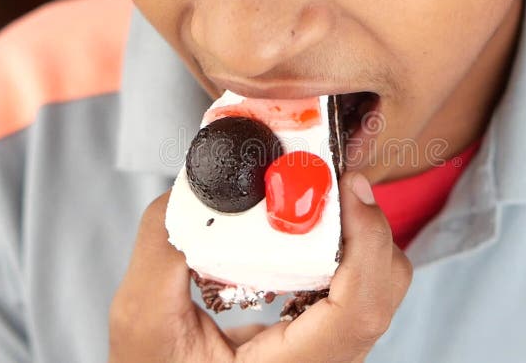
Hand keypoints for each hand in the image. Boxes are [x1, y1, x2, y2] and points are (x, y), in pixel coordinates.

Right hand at [108, 172, 412, 362]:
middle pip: (381, 291)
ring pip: (375, 286)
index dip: (367, 243)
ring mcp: (328, 352)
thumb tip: (198, 186)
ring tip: (318, 198)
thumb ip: (164, 250)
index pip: (358, 312)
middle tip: (333, 180)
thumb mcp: (144, 320)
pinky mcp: (322, 336)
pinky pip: (353, 286)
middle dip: (365, 226)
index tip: (349, 188)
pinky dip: (341, 247)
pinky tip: (307, 229)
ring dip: (355, 233)